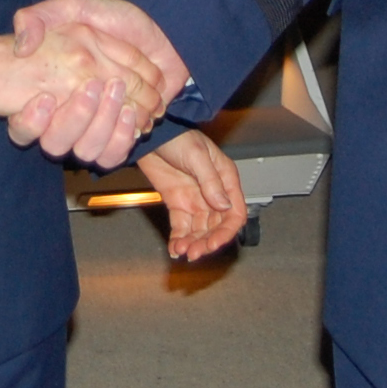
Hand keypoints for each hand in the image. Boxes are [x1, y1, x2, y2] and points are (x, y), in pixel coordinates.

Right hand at [0, 23, 164, 168]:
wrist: (163, 30)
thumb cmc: (118, 19)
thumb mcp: (73, 6)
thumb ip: (37, 18)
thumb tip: (21, 48)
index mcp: (50, 85)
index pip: (26, 120)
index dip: (34, 117)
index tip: (47, 97)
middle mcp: (67, 111)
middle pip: (56, 139)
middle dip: (74, 117)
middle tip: (94, 86)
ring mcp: (93, 127)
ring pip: (85, 150)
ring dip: (101, 128)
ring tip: (122, 104)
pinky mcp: (117, 137)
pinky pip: (110, 156)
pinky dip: (123, 141)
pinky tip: (137, 120)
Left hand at [135, 130, 246, 259]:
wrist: (152, 134)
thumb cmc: (179, 137)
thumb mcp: (197, 156)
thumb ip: (211, 182)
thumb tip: (224, 206)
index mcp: (226, 181)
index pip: (235, 213)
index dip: (227, 232)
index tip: (214, 243)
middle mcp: (213, 194)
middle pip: (217, 226)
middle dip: (207, 242)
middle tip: (195, 253)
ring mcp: (195, 200)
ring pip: (199, 230)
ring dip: (193, 243)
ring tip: (183, 251)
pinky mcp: (177, 204)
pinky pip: (181, 227)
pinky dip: (179, 239)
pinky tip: (175, 249)